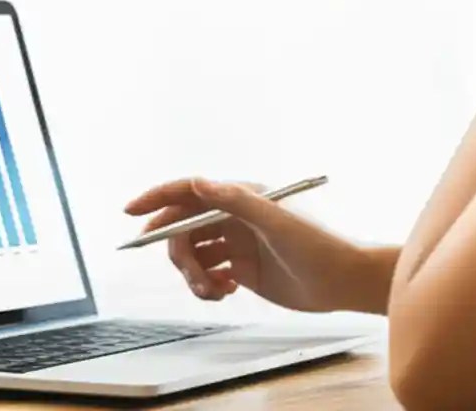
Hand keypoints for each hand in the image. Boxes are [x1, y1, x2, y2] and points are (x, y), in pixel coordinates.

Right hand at [124, 178, 380, 312]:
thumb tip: (198, 182)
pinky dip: (207, 286)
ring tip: (216, 292)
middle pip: (184, 229)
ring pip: (194, 256)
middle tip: (194, 278)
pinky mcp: (243, 269)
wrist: (345, 281)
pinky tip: (227, 292)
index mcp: (241, 195)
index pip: (188, 191)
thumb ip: (236, 201)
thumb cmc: (319, 245)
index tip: (130, 213)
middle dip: (179, 254)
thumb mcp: (276, 221)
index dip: (157, 199)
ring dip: (193, 276)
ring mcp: (238, 243)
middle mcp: (235, 216)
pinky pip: (208, 275)